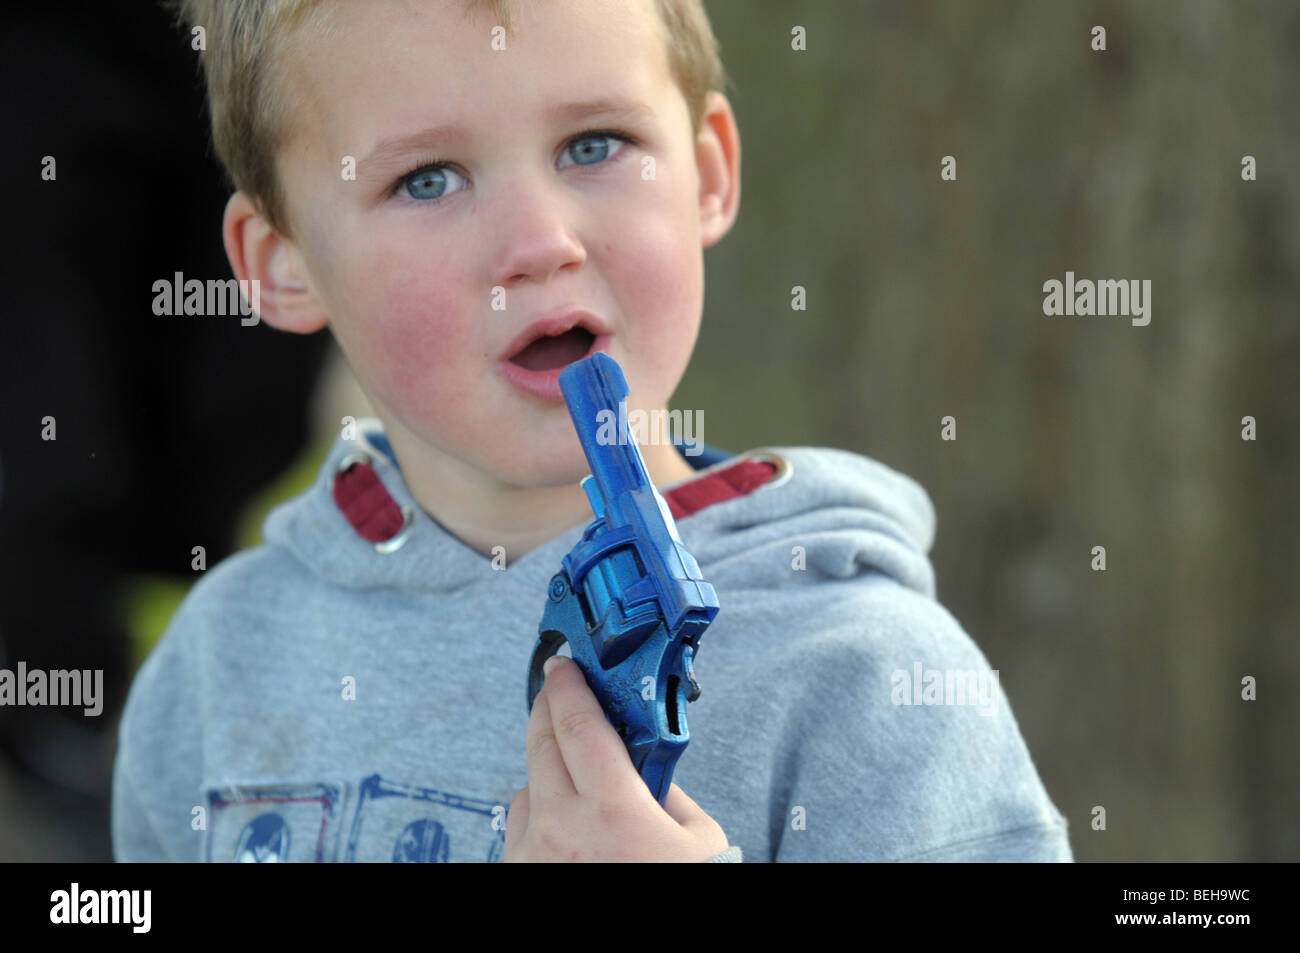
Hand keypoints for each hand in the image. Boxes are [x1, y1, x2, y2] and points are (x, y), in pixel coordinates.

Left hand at [504, 655, 729, 861]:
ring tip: (579, 781)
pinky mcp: (518, 878)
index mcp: (613, 811)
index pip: (577, 723)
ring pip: (526, 788)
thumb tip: (649, 769)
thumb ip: (671, 795)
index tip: (566, 665)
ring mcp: (533, 858)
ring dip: (547, 772)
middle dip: (548, 708)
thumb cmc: (685, 891)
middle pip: (540, 742)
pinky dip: (540, 818)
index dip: (569, 684)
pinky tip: (569, 830)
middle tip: (559, 692)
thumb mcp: (702, 843)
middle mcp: (562, 829)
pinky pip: (520, 831)